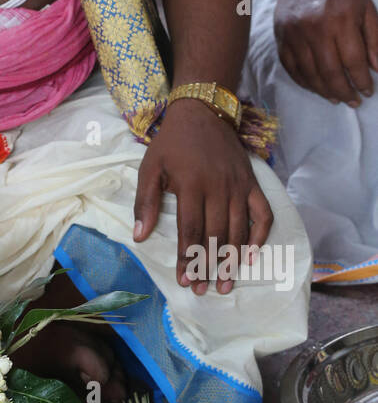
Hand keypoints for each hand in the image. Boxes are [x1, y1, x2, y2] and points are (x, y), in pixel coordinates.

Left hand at [132, 98, 272, 292]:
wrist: (202, 113)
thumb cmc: (171, 143)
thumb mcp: (150, 167)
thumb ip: (146, 202)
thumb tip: (140, 237)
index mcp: (191, 184)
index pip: (190, 230)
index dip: (188, 258)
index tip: (185, 280)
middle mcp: (219, 188)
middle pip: (215, 235)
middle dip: (208, 266)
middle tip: (204, 290)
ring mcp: (239, 186)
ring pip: (238, 230)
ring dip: (232, 260)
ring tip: (225, 284)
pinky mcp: (253, 183)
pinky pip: (263, 214)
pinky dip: (259, 237)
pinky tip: (251, 256)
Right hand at [275, 0, 377, 106]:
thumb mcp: (366, 9)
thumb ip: (374, 39)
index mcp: (341, 20)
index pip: (353, 60)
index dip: (362, 80)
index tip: (367, 91)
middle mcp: (315, 28)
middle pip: (329, 71)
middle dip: (344, 91)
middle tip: (353, 101)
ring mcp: (294, 33)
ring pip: (309, 73)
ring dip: (324, 91)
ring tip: (336, 98)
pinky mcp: (280, 36)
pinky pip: (290, 67)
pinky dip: (303, 81)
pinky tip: (315, 87)